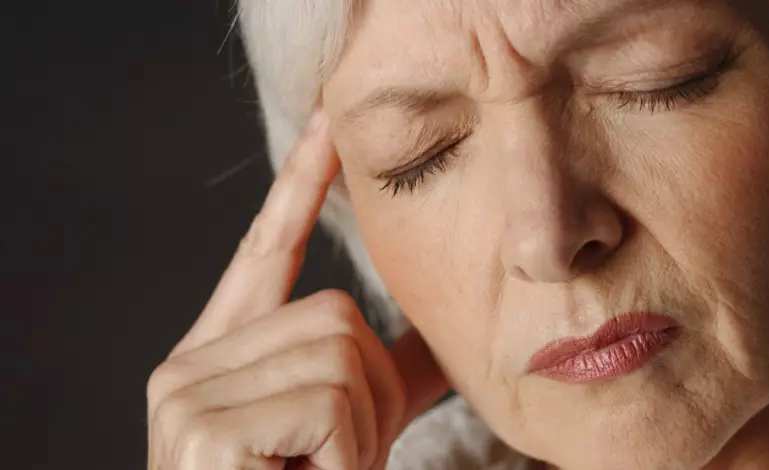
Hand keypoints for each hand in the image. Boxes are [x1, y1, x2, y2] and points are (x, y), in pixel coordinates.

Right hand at [146, 110, 449, 469]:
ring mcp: (187, 390)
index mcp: (223, 357)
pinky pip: (326, 398)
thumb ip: (383, 379)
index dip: (300, 184)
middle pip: (335, 317)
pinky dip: (344, 455)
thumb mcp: (346, 433)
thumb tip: (442, 335)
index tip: (328, 121)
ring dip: (358, 433)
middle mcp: (189, 363)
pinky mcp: (200, 421)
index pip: (265, 249)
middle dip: (365, 396)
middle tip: (329, 459)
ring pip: (337, 353)